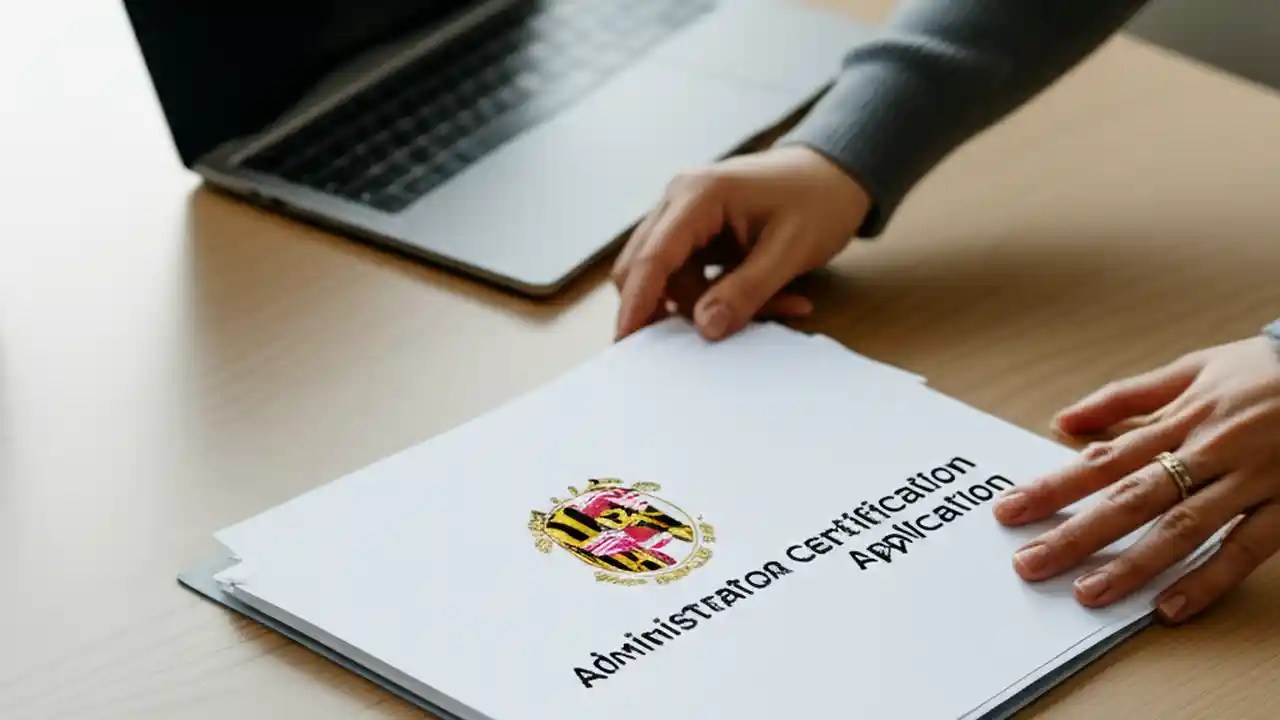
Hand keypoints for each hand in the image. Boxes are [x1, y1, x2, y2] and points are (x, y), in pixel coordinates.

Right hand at [611, 146, 870, 340]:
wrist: (837, 172)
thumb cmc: (819, 200)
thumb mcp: (790, 251)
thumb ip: (747, 291)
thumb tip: (705, 328)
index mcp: (697, 196)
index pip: (651, 258)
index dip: (636, 304)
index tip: (626, 344)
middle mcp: (679, 200)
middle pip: (643, 267)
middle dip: (670, 308)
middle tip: (704, 340)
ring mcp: (685, 215)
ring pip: (669, 277)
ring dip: (708, 304)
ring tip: (773, 307)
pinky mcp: (697, 231)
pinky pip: (691, 275)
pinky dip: (720, 295)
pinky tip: (768, 300)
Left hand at [993, 335, 1279, 622]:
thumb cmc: (1265, 371)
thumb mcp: (1194, 369)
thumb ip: (1127, 396)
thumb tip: (1063, 420)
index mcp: (1182, 417)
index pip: (1103, 459)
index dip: (1054, 487)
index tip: (1010, 511)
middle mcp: (1209, 450)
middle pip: (1131, 498)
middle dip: (1076, 533)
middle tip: (1030, 564)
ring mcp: (1250, 481)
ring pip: (1182, 528)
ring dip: (1133, 564)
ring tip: (1089, 593)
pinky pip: (1245, 548)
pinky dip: (1208, 579)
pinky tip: (1170, 607)